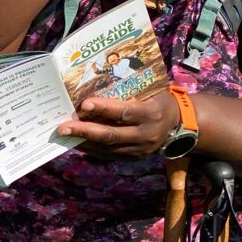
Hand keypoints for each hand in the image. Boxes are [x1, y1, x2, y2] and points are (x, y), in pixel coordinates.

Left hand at [57, 90, 177, 158]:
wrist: (178, 124)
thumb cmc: (159, 100)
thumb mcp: (151, 91)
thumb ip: (129, 91)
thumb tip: (96, 83)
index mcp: (151, 113)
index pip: (124, 112)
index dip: (104, 108)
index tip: (84, 104)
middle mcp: (145, 134)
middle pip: (111, 135)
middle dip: (85, 131)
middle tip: (63, 128)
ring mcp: (139, 149)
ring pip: (107, 148)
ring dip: (84, 142)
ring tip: (65, 136)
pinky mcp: (134, 157)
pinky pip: (109, 155)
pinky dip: (91, 149)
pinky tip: (77, 142)